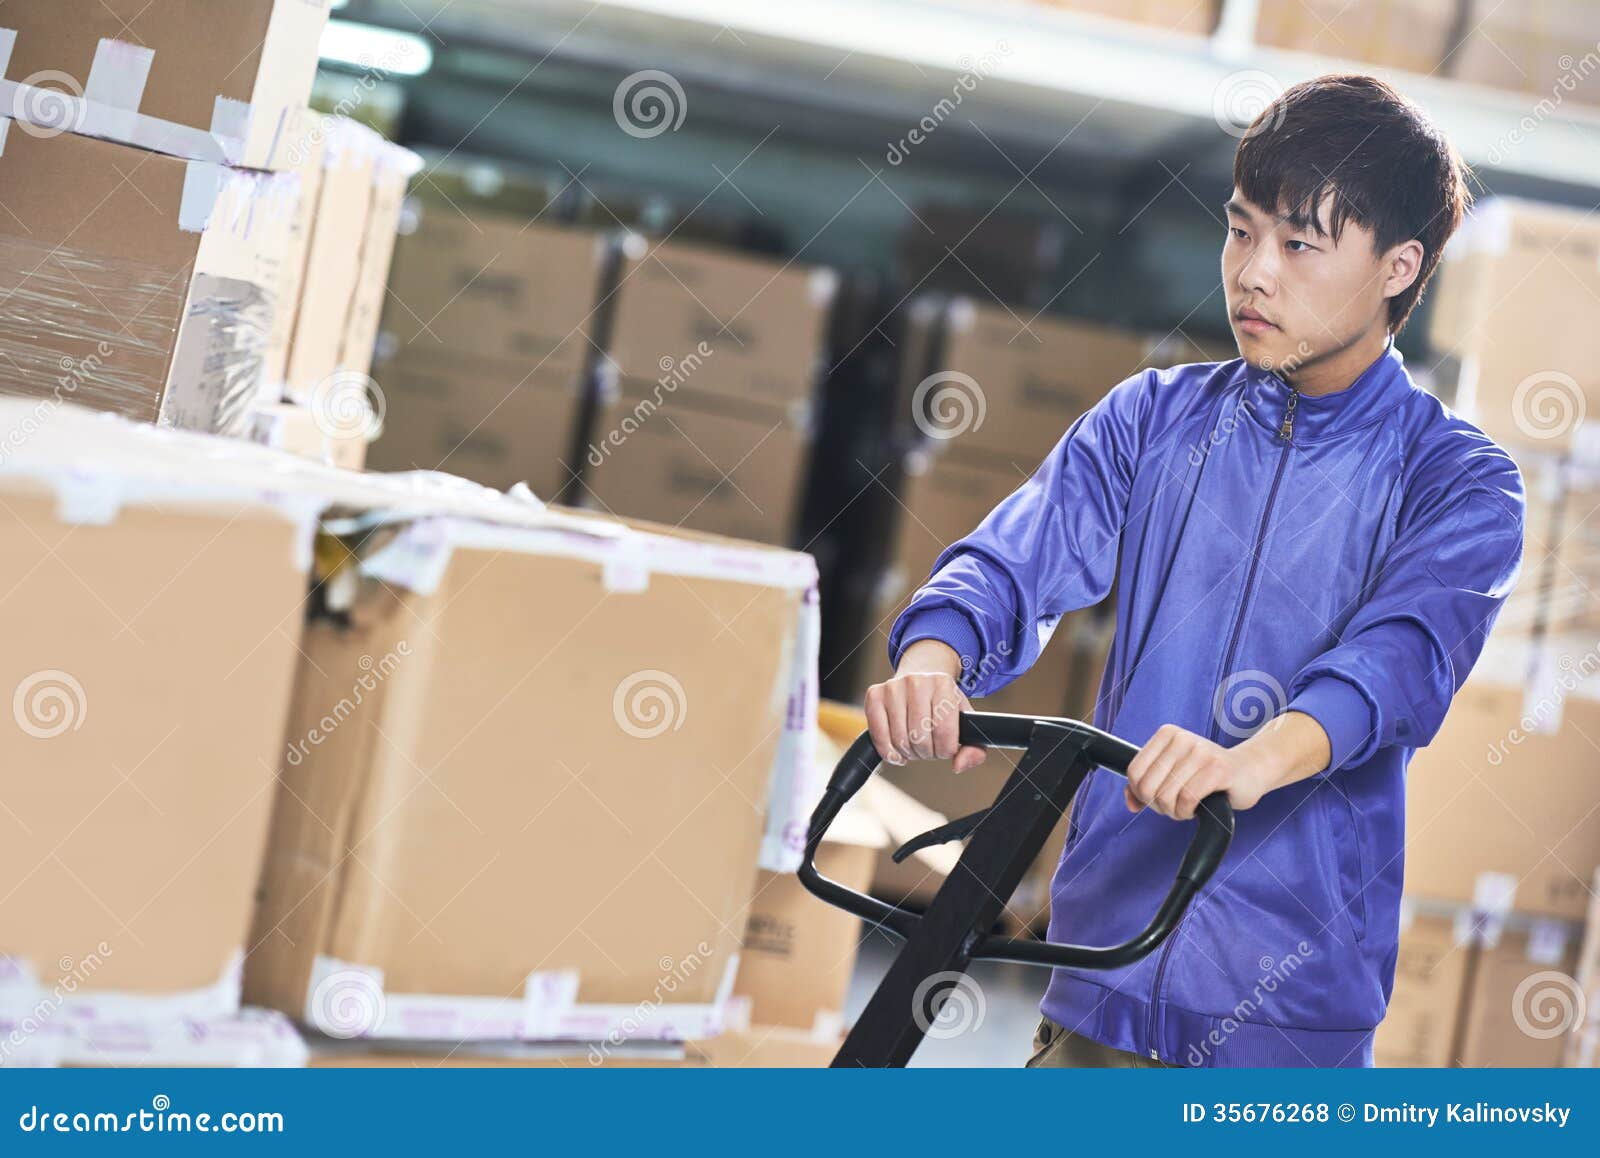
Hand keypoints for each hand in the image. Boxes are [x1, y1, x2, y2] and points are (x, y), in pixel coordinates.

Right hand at [864, 640, 988, 772]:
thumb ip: (974, 748)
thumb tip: (958, 766)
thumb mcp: (965, 721)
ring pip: (900, 740)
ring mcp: (892, 687)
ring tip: (915, 745)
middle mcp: (916, 681)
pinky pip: (878, 736)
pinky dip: (888, 752)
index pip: (944, 732)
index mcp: (943, 684)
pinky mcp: (874, 695)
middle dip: (927, 753)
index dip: (946, 750)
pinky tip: (897, 751)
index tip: (945, 747)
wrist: (920, 677)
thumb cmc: (943, 705)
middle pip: (920, 738)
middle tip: (929, 747)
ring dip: (908, 753)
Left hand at [1124, 724, 1270, 819]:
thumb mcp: (1175, 773)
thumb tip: (1130, 803)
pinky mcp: (1217, 768)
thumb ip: (1148, 785)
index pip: (1134, 771)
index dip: (1141, 794)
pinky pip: (1186, 799)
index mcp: (1167, 734)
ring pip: (1166, 795)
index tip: (1157, 799)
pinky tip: (1195, 809)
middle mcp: (1182, 739)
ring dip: (1174, 811)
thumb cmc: (1210, 774)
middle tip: (1174, 807)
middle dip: (1158, 805)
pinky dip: (1186, 811)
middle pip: (1148, 786)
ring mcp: (1201, 752)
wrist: (1251, 770)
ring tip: (1186, 807)